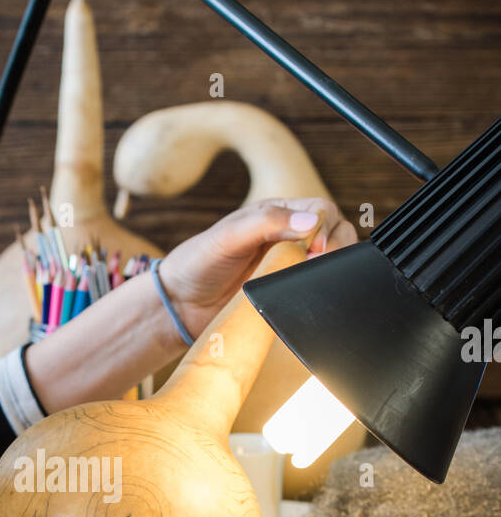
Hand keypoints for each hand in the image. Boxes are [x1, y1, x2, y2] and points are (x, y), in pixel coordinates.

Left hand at [157, 197, 357, 340]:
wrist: (179, 307)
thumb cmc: (197, 264)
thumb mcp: (228, 237)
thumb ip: (266, 223)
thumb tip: (311, 220)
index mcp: (275, 215)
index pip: (320, 209)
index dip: (325, 226)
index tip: (315, 247)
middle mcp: (287, 238)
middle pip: (335, 231)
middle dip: (336, 245)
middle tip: (316, 264)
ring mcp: (289, 266)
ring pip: (331, 260)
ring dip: (333, 266)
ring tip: (314, 278)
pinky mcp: (286, 293)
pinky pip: (315, 287)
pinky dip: (322, 287)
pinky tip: (312, 294)